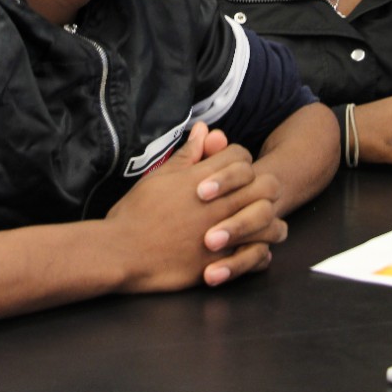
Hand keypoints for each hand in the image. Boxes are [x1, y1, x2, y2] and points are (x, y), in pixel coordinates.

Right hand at [106, 123, 285, 291]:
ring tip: (259, 222)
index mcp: (203, 179)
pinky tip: (254, 248)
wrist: (122, 252)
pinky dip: (261, 251)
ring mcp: (223, 234)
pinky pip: (258, 256)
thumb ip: (188, 154)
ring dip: (268, 219)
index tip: (233, 171)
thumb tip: (204, 130)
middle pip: (263, 184)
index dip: (240, 160)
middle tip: (253, 193)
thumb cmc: (136, 212)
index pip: (241, 157)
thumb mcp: (161, 176)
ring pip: (269, 221)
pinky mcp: (221, 261)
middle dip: (261, 185)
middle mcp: (219, 204)